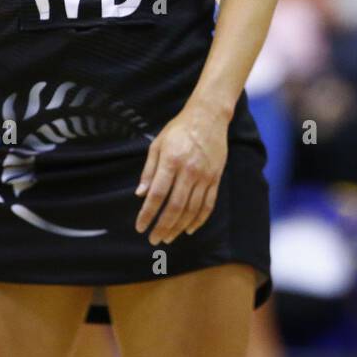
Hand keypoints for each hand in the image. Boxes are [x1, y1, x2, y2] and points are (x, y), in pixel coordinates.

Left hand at [135, 99, 228, 244]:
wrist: (208, 116)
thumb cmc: (179, 129)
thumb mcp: (157, 144)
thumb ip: (149, 170)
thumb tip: (140, 195)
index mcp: (171, 161)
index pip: (157, 194)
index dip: (148, 214)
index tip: (140, 227)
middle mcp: (189, 170)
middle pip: (175, 207)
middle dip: (163, 227)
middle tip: (154, 240)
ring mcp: (205, 176)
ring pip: (192, 209)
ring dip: (179, 227)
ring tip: (168, 237)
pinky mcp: (215, 178)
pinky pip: (208, 204)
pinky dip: (199, 220)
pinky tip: (189, 229)